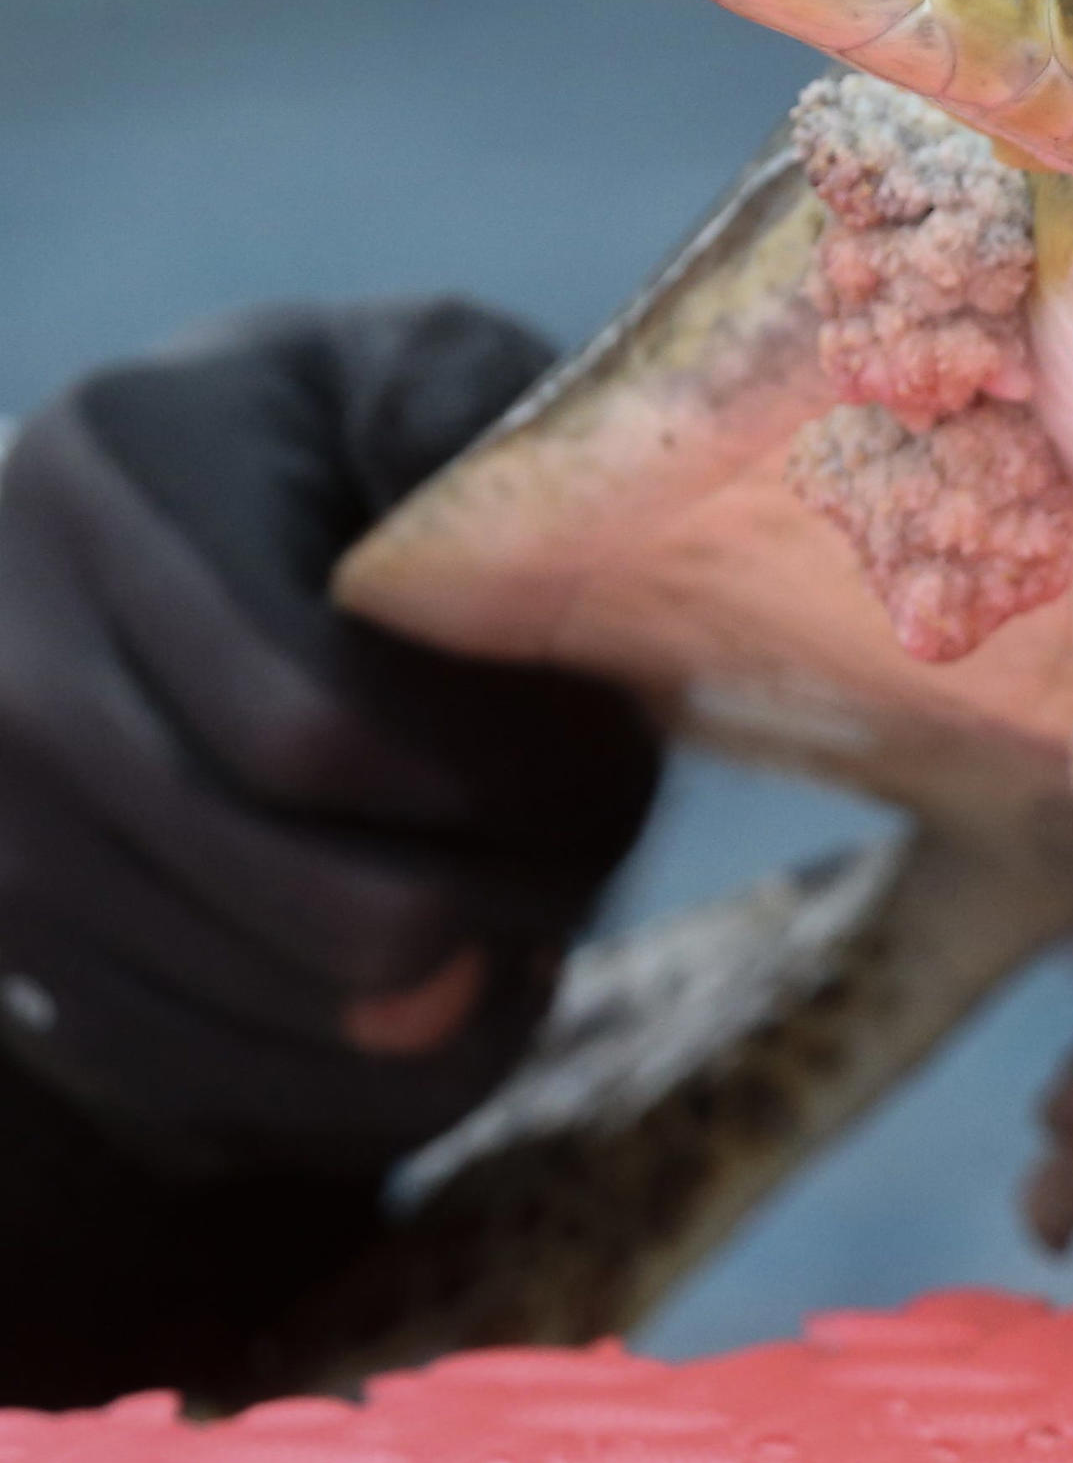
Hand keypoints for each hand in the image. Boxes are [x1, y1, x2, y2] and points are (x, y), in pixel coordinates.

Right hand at [0, 303, 658, 1180]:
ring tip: (537, 903)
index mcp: (116, 482)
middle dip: (513, 900)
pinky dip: (376, 1082)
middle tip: (597, 851)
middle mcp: (8, 665)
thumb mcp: (409, 371)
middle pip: (325, 906)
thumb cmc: (329, 452)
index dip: (513, 782)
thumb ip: (471, 410)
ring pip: (285, 1018)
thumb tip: (493, 553)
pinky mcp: (11, 966)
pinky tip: (462, 996)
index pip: (324, 730)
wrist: (115, 556)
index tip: (620, 758)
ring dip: (460, 996)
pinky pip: (221, 1091)